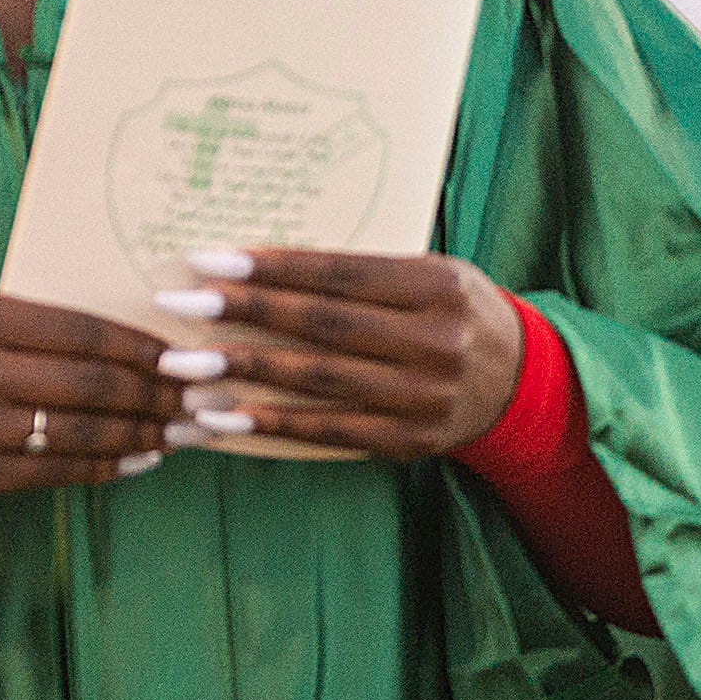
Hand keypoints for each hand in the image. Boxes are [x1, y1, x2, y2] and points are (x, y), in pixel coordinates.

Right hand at [0, 293, 187, 507]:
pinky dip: (108, 466)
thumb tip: (119, 343)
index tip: (182, 353)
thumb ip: (27, 324)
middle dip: (158, 392)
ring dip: (144, 433)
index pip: (81, 330)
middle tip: (202, 394)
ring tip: (183, 429)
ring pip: (83, 432)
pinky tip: (140, 458)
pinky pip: (59, 472)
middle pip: (92, 383)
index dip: (141, 345)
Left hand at [153, 249, 522, 460]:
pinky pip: (329, 430)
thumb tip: (268, 265)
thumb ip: (366, 272)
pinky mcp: (409, 440)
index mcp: (438, 285)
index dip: (272, 267)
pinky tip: (223, 417)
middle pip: (322, 324)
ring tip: (183, 365)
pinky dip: (272, 423)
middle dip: (242, 314)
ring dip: (244, 372)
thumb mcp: (432, 275)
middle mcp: (434, 340)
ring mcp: (423, 396)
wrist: (523, 382)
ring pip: (318, 380)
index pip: (340, 273)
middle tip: (178, 306)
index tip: (209, 259)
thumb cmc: (458, 312)